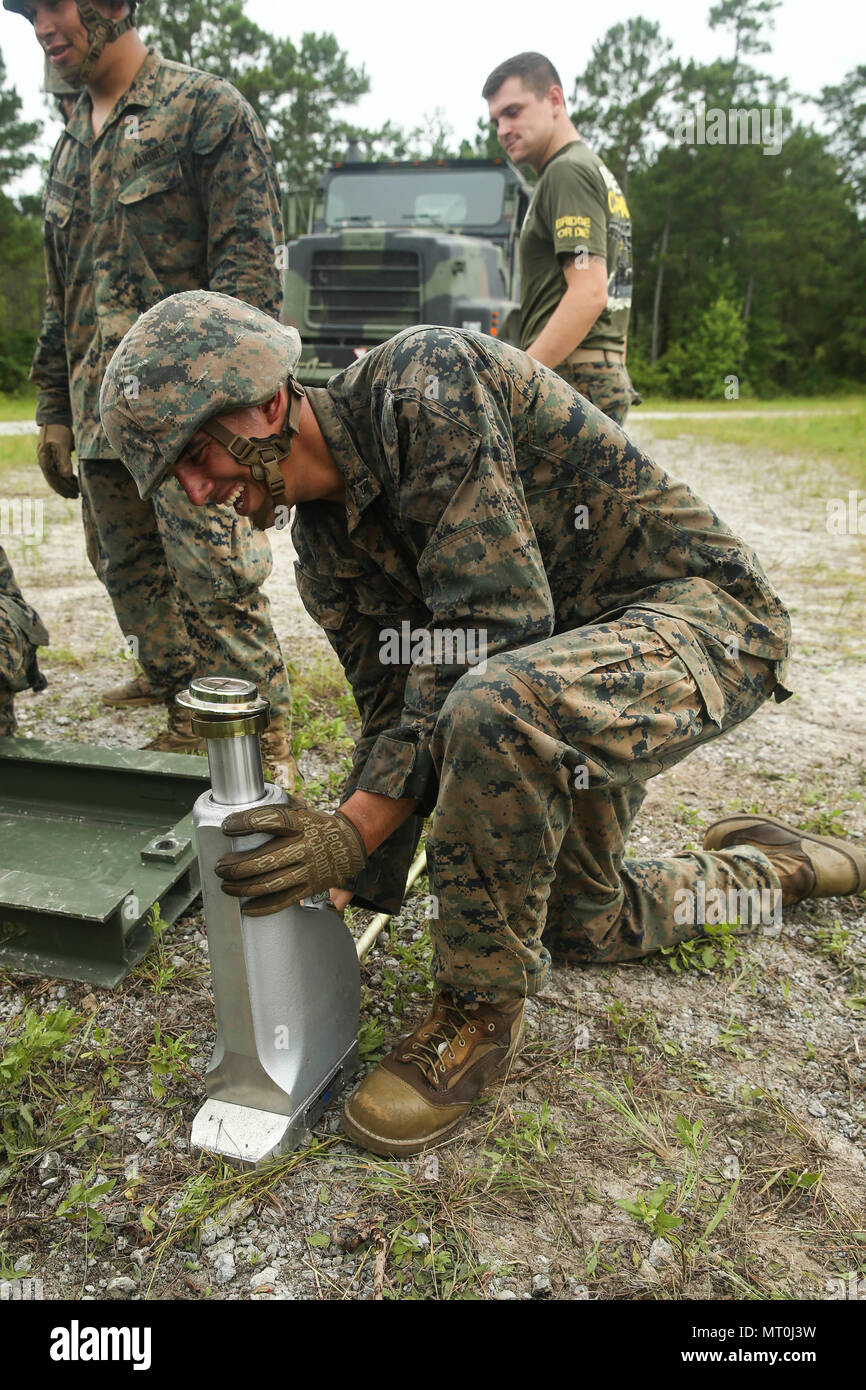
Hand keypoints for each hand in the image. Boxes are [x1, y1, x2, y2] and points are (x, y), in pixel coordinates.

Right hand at [37, 424, 77, 498]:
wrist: (55, 419)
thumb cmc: (58, 431)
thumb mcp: (62, 445)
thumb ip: (63, 460)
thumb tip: (66, 476)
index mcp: (45, 461)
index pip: (54, 480)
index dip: (63, 489)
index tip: (73, 495)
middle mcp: (45, 462)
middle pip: (55, 480)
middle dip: (65, 489)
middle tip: (77, 496)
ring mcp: (49, 460)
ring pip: (58, 476)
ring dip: (66, 484)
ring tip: (77, 490)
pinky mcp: (54, 457)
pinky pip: (59, 470)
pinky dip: (66, 476)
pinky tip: (74, 480)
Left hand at [215, 804, 366, 916]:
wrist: (349, 845)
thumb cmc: (315, 825)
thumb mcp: (301, 808)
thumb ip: (275, 806)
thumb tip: (240, 801)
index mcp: (301, 823)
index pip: (272, 820)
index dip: (246, 823)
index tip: (226, 827)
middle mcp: (304, 846)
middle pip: (265, 859)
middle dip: (236, 866)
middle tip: (220, 866)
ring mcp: (308, 869)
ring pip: (270, 883)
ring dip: (243, 887)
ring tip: (226, 885)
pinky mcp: (310, 888)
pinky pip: (283, 901)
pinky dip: (262, 907)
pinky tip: (246, 908)